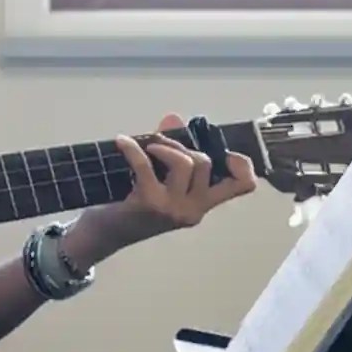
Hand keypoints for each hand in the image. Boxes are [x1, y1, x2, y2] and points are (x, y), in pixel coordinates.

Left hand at [76, 113, 257, 255]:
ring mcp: (174, 208)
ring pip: (185, 163)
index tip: (227, 153)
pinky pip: (146, 166)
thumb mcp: (159, 178)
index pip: (240, 187)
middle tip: (159, 144)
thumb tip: (174, 119)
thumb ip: (170, 148)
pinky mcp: (151, 203)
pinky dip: (133, 149)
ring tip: (147, 146)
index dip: (244, 166)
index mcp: (202, 203)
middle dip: (182, 146)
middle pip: (205, 163)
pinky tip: (122, 142)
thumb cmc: (135, 204)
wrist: (107, 233)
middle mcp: (194, 209)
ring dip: (165, 146)